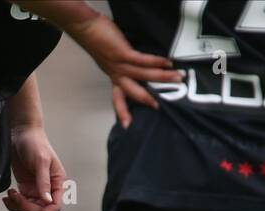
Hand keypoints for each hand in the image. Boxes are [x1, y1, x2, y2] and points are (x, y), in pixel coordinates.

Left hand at [3, 125, 65, 210]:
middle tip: (14, 196)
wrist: (21, 133)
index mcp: (57, 182)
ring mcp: (36, 188)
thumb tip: (47, 202)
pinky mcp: (25, 187)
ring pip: (28, 207)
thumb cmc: (35, 144)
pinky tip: (7, 197)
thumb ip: (43, 182)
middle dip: (26, 207)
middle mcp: (48, 188)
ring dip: (17, 205)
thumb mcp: (40, 162)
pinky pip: (20, 202)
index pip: (54, 205)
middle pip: (39, 209)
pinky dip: (13, 203)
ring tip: (9, 194)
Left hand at [66, 12, 181, 127]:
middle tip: (159, 108)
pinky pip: (142, 60)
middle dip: (147, 100)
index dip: (122, 112)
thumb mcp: (111, 58)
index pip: (118, 99)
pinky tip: (168, 63)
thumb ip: (123, 64)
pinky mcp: (122, 53)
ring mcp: (119, 65)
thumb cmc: (100, 41)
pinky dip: (156, 62)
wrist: (86, 29)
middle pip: (132, 93)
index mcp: (114, 77)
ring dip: (162, 78)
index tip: (126, 126)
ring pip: (143, 76)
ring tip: (178, 79)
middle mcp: (116, 74)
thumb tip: (137, 66)